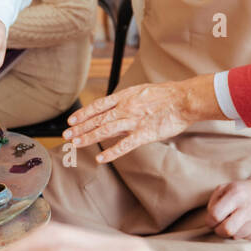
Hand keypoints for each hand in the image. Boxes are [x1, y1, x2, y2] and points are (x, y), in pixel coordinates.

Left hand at [64, 74, 221, 162]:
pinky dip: (112, 152)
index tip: (71, 119)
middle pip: (98, 119)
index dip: (83, 113)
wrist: (184, 100)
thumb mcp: (142, 92)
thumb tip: (114, 110)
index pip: (99, 106)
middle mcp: (126, 108)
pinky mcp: (144, 133)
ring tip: (75, 143)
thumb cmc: (166, 96)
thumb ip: (127, 102)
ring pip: (106, 130)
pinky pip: (125, 144)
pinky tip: (100, 158)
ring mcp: (134, 121)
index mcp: (125, 97)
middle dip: (80, 127)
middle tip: (65, 135)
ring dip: (88, 137)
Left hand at [207, 180, 250, 239]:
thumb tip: (210, 222)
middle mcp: (250, 206)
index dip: (210, 220)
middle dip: (220, 230)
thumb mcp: (224, 189)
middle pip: (226, 230)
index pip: (215, 215)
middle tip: (222, 224)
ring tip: (238, 221)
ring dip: (233, 231)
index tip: (213, 219)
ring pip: (237, 236)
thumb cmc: (240, 192)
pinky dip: (245, 234)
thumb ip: (213, 204)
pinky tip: (248, 224)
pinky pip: (248, 239)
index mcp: (236, 193)